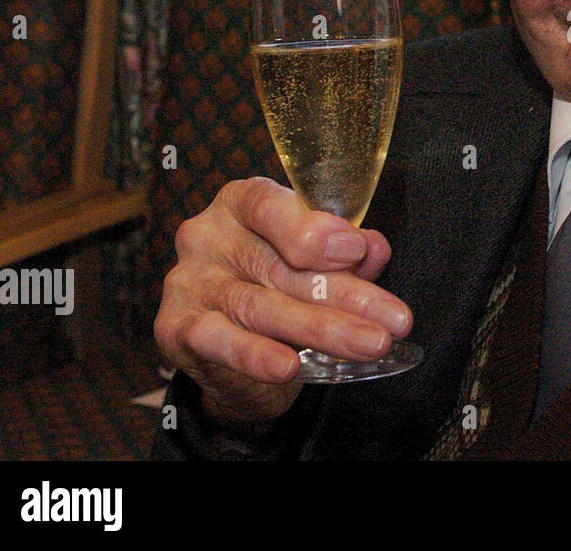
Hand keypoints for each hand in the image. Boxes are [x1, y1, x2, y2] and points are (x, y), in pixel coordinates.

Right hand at [154, 177, 411, 428]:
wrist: (234, 350)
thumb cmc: (280, 285)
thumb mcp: (318, 263)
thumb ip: (346, 255)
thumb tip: (374, 248)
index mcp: (243, 203)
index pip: (271, 205)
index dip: (314, 229)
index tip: (357, 251)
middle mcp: (208, 234)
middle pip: (281, 265)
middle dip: (345, 294)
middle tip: (395, 320)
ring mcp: (189, 280)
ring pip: (262, 306)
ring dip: (322, 329)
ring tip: (370, 344)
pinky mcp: (176, 327)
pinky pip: (220, 341)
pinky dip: (255, 355)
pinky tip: (288, 366)